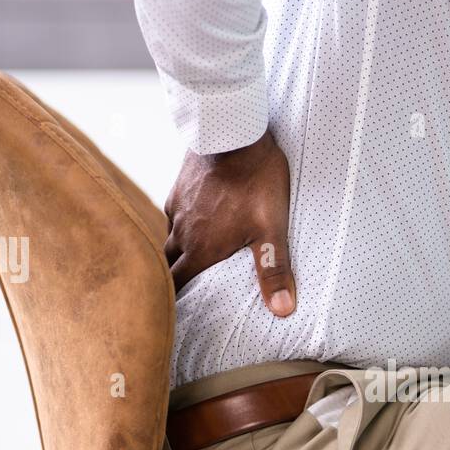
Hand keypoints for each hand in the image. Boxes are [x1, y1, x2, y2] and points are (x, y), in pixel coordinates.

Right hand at [163, 128, 295, 315]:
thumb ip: (274, 269)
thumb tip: (283, 310)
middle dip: (169, 283)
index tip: (166, 318)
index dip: (171, 305)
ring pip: (168, 239)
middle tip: (172, 298)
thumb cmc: (255, 180)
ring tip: (184, 265)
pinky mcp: (180, 187)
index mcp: (199, 249)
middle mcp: (181, 232)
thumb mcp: (271, 228)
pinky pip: (174, 214)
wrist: (232, 130)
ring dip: (174, 254)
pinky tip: (193, 224)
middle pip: (167, 266)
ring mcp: (178, 207)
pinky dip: (180, 226)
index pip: (176, 286)